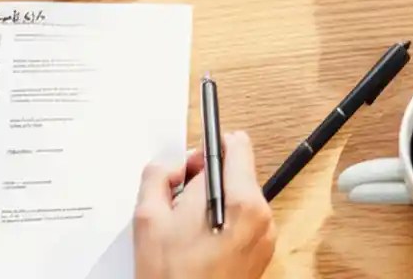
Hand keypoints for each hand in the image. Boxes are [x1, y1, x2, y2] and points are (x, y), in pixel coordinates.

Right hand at [134, 131, 276, 278]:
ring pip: (237, 197)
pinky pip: (241, 221)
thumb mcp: (148, 216)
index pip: (236, 145)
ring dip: (211, 202)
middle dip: (205, 179)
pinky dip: (221, 222)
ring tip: (185, 227)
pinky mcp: (260, 253)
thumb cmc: (172, 277)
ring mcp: (264, 236)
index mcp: (241, 200)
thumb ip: (159, 174)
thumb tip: (174, 165)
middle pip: (237, 172)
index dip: (208, 148)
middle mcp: (260, 214)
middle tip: (177, 200)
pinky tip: (197, 241)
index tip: (190, 162)